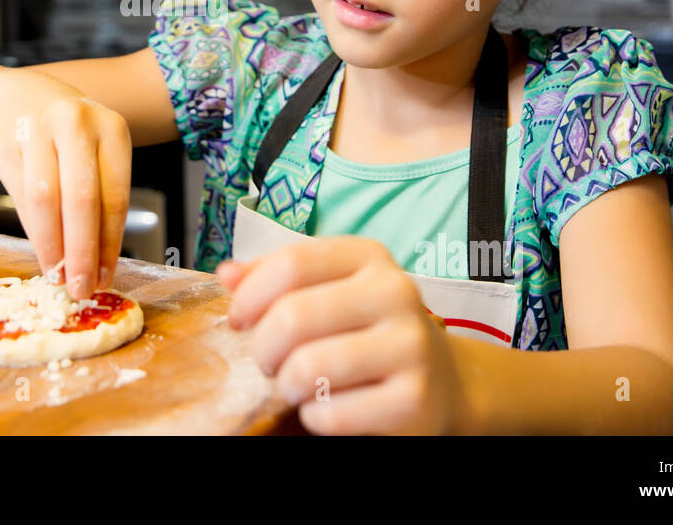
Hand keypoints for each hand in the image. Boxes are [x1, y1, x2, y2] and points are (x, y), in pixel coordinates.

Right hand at [0, 67, 130, 299]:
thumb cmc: (65, 133)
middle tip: (82, 288)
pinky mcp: (4, 140)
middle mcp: (76, 123)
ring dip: (52, 246)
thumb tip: (97, 265)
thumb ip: (97, 199)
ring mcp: (37, 128)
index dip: (109, 243)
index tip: (106, 277)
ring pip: (46, 199)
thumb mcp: (92, 152)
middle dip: (82, 251)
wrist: (15, 93)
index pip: (114, 196)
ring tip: (59, 276)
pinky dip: (32, 229)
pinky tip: (41, 250)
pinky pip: (19, 194)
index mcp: (112, 127)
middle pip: (81, 199)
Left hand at [217, 236, 469, 434]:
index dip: (250, 295)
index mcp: (369, 257)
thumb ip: (276, 277)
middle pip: (293, 317)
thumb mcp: (330, 288)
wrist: (445, 380)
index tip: (240, 319)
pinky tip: (325, 406)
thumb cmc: (370, 329)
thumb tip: (227, 274)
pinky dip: (313, 416)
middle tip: (270, 361)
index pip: (291, 264)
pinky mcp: (413, 400)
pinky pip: (330, 414)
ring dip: (287, 384)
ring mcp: (410, 346)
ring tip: (296, 384)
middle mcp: (396, 293)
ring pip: (308, 367)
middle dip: (264, 348)